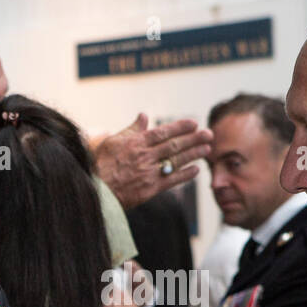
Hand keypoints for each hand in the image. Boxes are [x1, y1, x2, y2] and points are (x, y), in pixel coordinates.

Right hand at [94, 114, 212, 208]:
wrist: (97, 190)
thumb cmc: (101, 164)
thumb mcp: (113, 141)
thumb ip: (132, 129)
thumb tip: (144, 115)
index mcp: (136, 143)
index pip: (163, 132)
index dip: (180, 127)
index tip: (194, 123)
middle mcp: (145, 156)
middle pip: (174, 145)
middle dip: (193, 139)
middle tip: (209, 134)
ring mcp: (149, 172)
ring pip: (176, 161)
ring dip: (193, 154)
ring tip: (207, 149)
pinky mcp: (150, 189)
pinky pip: (172, 180)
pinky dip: (185, 175)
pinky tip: (196, 169)